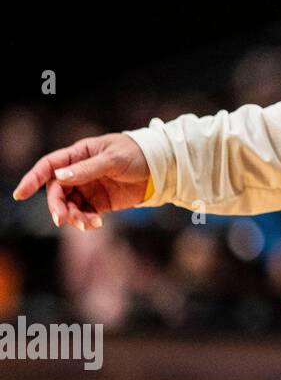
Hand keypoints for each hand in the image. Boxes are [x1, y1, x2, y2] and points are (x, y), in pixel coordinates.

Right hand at [10, 132, 151, 230]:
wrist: (161, 168)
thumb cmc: (137, 154)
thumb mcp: (114, 159)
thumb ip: (88, 169)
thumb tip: (60, 176)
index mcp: (79, 154)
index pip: (49, 166)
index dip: (33, 178)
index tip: (20, 194)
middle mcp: (78, 172)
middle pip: (56, 191)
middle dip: (57, 206)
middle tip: (62, 219)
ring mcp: (88, 188)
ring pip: (69, 205)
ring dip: (72, 217)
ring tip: (88, 224)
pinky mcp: (99, 202)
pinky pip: (84, 214)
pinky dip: (85, 221)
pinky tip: (95, 224)